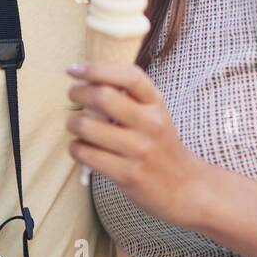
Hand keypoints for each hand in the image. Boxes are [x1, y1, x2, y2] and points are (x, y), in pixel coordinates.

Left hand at [66, 61, 206, 226]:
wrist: (184, 188)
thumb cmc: (161, 146)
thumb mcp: (156, 114)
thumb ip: (130, 97)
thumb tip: (88, 81)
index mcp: (157, 103)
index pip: (130, 76)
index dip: (98, 68)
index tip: (75, 69)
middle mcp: (150, 123)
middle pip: (103, 97)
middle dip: (78, 93)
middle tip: (73, 95)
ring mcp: (139, 150)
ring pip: (87, 127)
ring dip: (73, 123)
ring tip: (75, 124)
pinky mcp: (127, 174)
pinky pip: (86, 154)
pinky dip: (75, 148)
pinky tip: (81, 147)